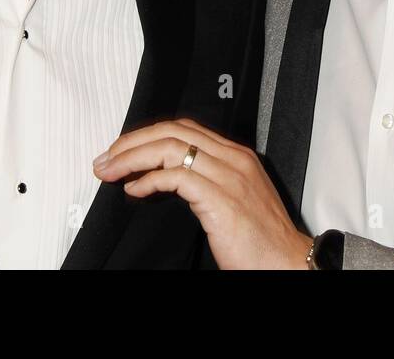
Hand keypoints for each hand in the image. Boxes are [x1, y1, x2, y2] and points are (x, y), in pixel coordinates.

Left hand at [93, 118, 311, 268]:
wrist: (288, 264)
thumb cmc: (260, 243)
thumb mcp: (233, 201)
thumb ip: (205, 183)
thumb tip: (162, 179)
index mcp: (237, 156)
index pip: (185, 128)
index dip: (148, 136)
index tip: (122, 151)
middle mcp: (234, 159)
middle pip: (173, 131)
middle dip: (132, 142)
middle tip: (105, 158)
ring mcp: (229, 176)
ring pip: (171, 148)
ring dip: (132, 157)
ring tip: (110, 171)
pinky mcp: (222, 199)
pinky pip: (177, 177)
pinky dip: (149, 180)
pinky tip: (135, 190)